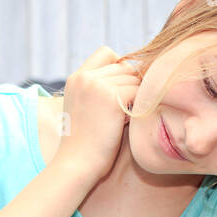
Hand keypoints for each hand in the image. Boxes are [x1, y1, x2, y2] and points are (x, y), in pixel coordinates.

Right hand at [50, 45, 141, 183]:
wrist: (76, 163)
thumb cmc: (84, 143)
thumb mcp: (83, 107)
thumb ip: (98, 88)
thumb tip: (132, 73)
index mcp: (76, 77)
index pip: (106, 52)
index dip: (120, 67)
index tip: (122, 88)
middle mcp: (85, 76)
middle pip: (124, 66)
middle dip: (130, 86)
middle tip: (125, 110)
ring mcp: (98, 85)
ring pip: (134, 79)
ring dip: (136, 97)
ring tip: (124, 118)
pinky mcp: (112, 98)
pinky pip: (139, 93)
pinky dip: (140, 106)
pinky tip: (130, 121)